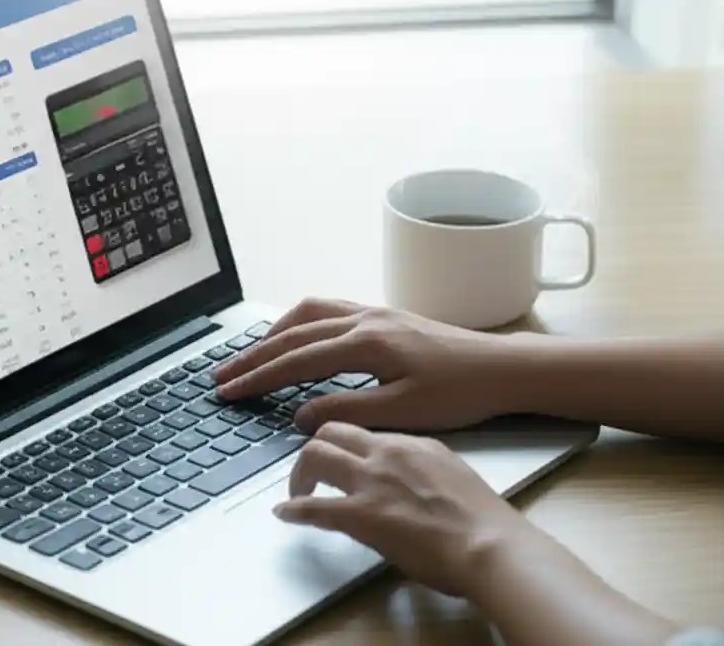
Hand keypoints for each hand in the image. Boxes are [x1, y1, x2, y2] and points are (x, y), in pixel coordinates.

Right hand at [215, 298, 522, 433]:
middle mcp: (364, 318)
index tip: (229, 391)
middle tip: (222, 375)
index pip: (296, 360)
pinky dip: (300, 322)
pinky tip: (297, 335)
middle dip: (254, 355)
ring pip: (308, 312)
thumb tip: (299, 414)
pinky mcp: (385, 316)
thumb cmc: (459, 393)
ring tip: (251, 354)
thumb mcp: (402, 413)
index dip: (258, 377)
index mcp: (366, 343)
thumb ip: (346, 410)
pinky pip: (328, 309)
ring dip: (274, 332)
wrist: (501, 369)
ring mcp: (374, 312)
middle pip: (293, 332)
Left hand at [277, 422, 527, 595]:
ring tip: (296, 492)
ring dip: (298, 474)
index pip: (365, 430)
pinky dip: (293, 510)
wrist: (488, 544)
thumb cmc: (483, 521)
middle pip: (332, 431)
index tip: (341, 456)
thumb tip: (409, 483)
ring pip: (315, 455)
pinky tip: (285, 514)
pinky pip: (313, 506)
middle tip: (311, 471)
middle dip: (314, 448)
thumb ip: (425, 471)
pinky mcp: (360, 514)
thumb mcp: (453, 476)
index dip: (346, 444)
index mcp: (414, 443)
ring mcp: (371, 481)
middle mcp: (388, 453)